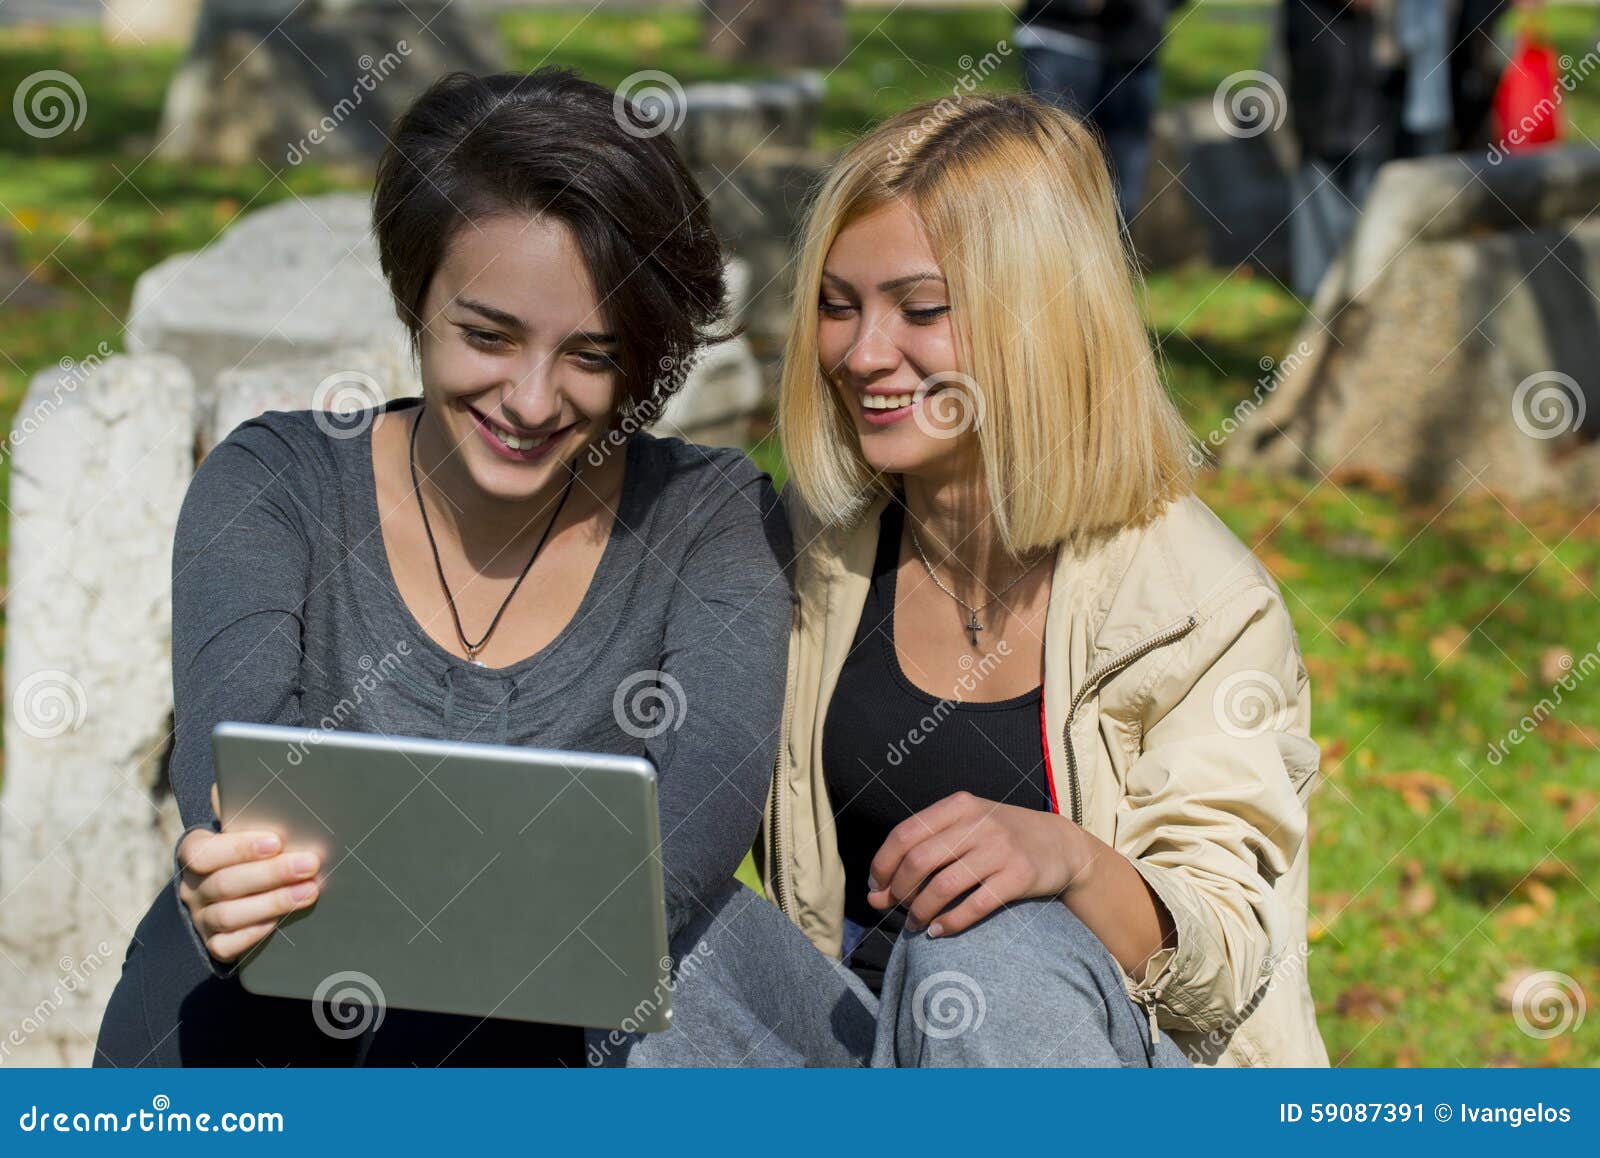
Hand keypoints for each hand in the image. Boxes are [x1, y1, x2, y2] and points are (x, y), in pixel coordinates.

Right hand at [177, 784, 320, 962]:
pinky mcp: (214, 945)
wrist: (233, 894)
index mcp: (197, 852)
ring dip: (273, 902)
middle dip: (271, 873)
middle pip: (226, 882)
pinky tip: (281, 923)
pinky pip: (227, 945)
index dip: (238, 846)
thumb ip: (246, 803)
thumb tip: (246, 765)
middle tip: (310, 863)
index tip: (275, 840)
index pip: (203, 850)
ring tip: (311, 891)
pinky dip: (253, 934)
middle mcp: (193, 886)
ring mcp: (201, 918)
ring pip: (229, 914)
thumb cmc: (248, 849)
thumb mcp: (245, 824)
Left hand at [867, 791, 1089, 937]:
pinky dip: (949, 923)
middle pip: (919, 861)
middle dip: (899, 891)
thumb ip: (921, 854)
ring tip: (915, 925)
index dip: (883, 864)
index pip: (904, 834)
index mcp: (958, 805)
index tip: (877, 887)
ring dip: (920, 911)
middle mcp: (978, 823)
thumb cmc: (999, 838)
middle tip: (898, 909)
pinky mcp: (1019, 877)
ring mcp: (1000, 849)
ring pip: (943, 886)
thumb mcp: (963, 831)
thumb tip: (874, 895)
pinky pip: (974, 906)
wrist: (1060, 844)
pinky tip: (938, 931)